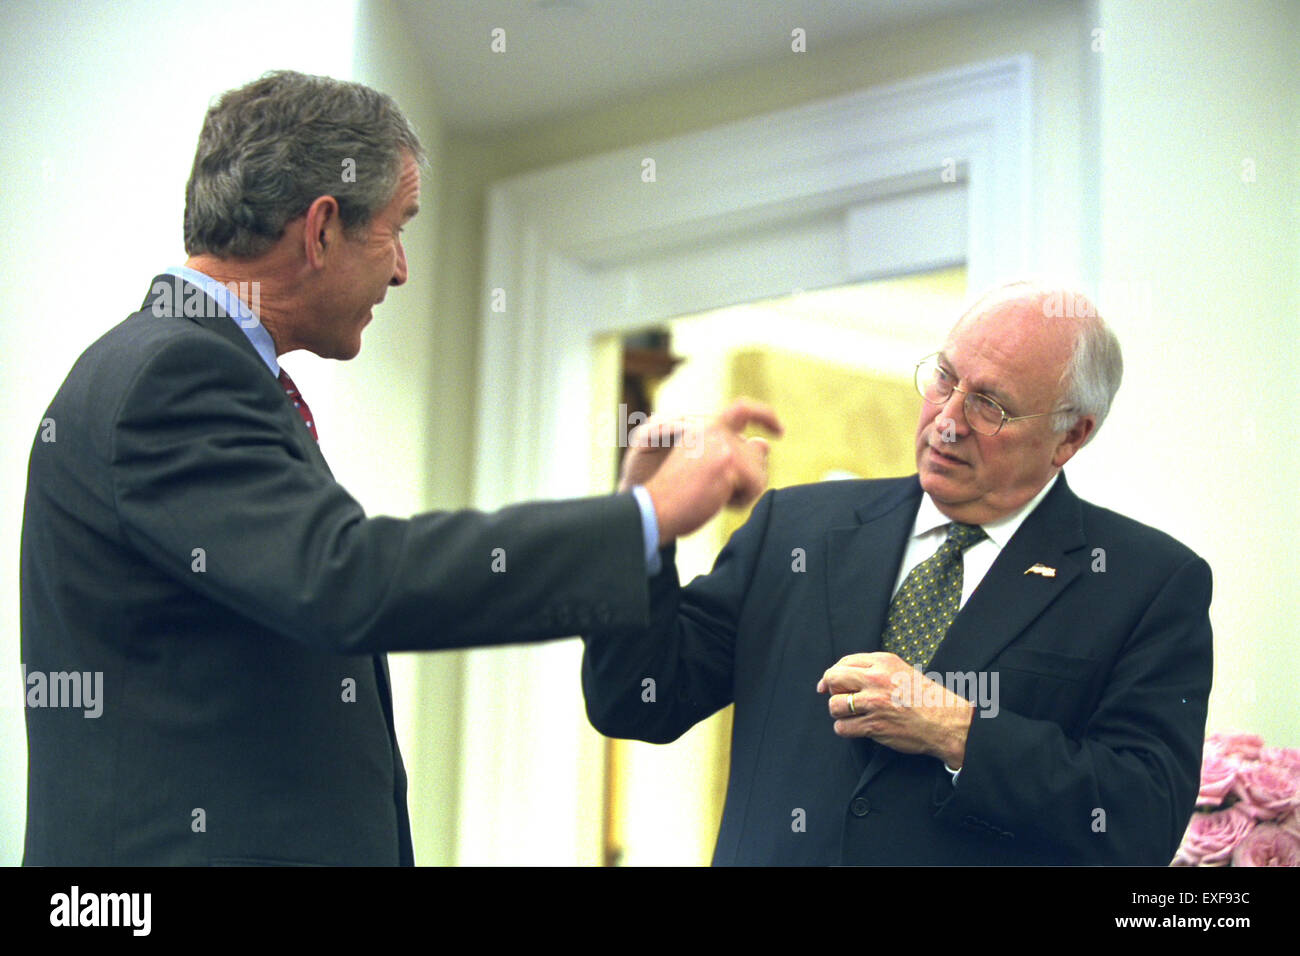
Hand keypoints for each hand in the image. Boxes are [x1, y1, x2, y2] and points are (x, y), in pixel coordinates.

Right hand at [637, 399, 782, 545]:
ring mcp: (720, 443)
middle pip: (757, 452)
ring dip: (745, 491)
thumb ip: (732, 453)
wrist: (651, 511)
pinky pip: (756, 483)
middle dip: (750, 479)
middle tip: (726, 496)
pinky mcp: (726, 460)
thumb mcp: (704, 469)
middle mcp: (712, 430)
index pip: (743, 409)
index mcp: (703, 429)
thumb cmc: (674, 498)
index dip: (765, 416)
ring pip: (759, 469)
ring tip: (717, 498)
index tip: (779, 431)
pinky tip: (719, 501)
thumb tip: (765, 444)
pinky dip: (742, 499)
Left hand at [816, 652, 973, 767]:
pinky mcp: (874, 725)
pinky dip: (845, 729)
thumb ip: (875, 669)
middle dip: (831, 690)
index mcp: (883, 662)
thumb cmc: (926, 698)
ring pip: (835, 705)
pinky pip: (842, 727)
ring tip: (851, 716)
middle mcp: (876, 680)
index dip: (833, 675)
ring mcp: (874, 703)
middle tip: (837, 699)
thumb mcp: (901, 671)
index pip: (844, 662)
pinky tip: (856, 728)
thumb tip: (845, 675)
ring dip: (839, 713)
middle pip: (834, 679)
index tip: (828, 685)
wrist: (946, 721)